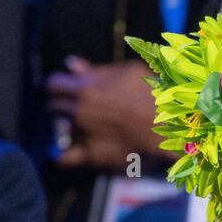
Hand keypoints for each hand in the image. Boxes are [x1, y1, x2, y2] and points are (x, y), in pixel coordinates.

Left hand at [46, 57, 164, 170]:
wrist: (168, 128)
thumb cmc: (151, 95)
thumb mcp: (127, 72)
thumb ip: (97, 70)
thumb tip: (72, 64)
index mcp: (84, 88)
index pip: (54, 84)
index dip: (60, 87)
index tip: (67, 90)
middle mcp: (78, 111)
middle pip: (54, 107)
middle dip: (61, 107)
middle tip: (75, 110)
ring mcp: (83, 134)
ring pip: (57, 130)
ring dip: (63, 128)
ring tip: (75, 128)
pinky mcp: (91, 155)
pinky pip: (65, 157)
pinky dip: (62, 155)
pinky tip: (64, 152)